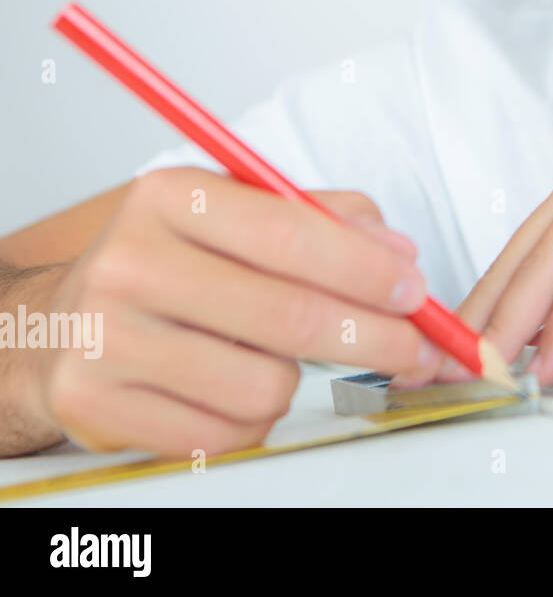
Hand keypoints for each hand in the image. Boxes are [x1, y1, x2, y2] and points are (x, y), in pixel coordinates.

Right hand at [23, 168, 441, 456]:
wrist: (58, 324)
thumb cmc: (170, 264)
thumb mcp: (237, 213)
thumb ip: (323, 220)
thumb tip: (398, 250)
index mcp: (170, 197)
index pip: (291, 236)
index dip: (368, 270)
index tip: (415, 293)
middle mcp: (129, 261)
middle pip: (289, 317)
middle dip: (376, 338)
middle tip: (416, 349)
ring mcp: (105, 337)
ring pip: (264, 384)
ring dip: (298, 382)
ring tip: (280, 361)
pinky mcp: (96, 404)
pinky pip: (224, 433)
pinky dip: (253, 421)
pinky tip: (236, 391)